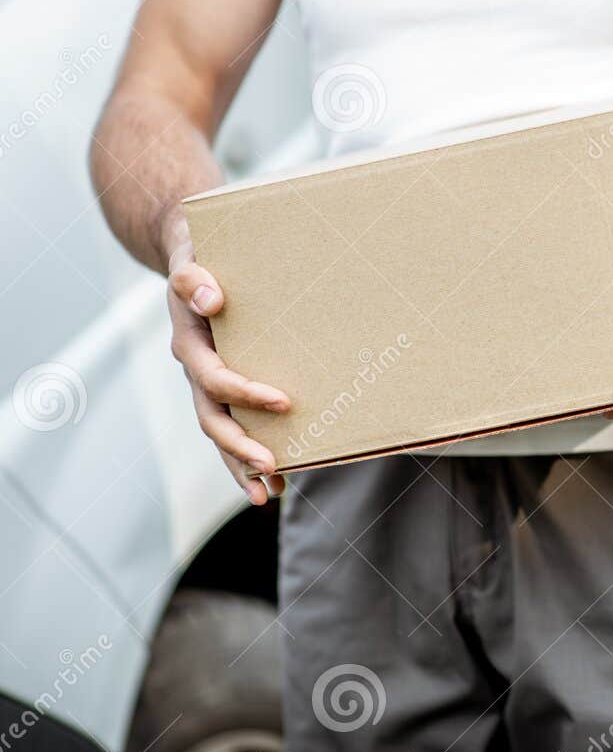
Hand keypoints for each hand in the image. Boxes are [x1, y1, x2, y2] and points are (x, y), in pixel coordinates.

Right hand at [163, 213, 290, 504]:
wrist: (193, 259)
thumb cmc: (202, 257)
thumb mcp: (194, 259)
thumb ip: (195, 277)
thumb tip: (211, 296)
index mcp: (191, 344)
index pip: (215, 378)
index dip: (244, 392)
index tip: (283, 403)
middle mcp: (197, 370)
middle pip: (213, 418)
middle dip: (240, 447)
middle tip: (272, 468)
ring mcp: (207, 383)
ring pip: (221, 432)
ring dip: (240, 465)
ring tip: (267, 494)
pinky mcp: (223, 387)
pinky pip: (233, 427)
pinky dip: (247, 456)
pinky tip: (275, 481)